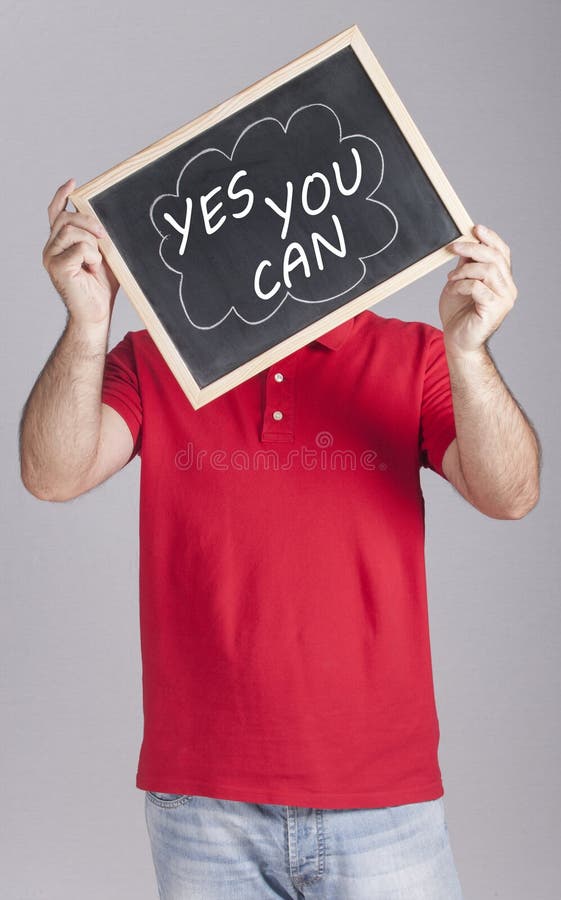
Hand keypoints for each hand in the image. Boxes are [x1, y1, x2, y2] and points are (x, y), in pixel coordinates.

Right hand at [42, 178, 119, 326]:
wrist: (96, 314)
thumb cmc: (100, 287)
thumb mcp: (103, 254)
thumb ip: (99, 237)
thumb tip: (104, 217)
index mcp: (60, 243)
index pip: (55, 213)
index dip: (62, 196)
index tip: (73, 183)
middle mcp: (51, 248)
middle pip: (65, 217)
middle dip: (88, 220)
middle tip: (104, 234)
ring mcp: (51, 257)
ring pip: (71, 230)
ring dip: (92, 242)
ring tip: (97, 260)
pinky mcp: (57, 267)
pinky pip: (79, 248)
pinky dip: (92, 256)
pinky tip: (92, 268)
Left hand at [439, 223, 517, 357]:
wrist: (457, 342)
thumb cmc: (458, 315)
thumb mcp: (459, 283)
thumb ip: (466, 265)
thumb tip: (466, 243)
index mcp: (502, 280)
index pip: (502, 252)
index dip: (490, 238)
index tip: (475, 228)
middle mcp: (508, 288)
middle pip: (495, 257)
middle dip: (473, 248)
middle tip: (454, 247)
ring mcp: (504, 299)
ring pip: (487, 270)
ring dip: (464, 270)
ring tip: (450, 278)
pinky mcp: (494, 309)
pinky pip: (477, 286)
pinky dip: (461, 284)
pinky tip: (452, 290)